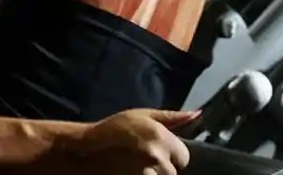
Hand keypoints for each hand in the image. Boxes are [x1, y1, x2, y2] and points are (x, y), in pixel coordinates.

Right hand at [54, 109, 197, 174]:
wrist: (86, 149)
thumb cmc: (116, 128)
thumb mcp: (143, 115)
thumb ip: (172, 117)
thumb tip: (197, 114)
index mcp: (161, 138)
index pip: (184, 157)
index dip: (173, 155)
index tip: (158, 152)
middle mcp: (157, 157)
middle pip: (172, 172)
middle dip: (162, 167)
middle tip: (142, 159)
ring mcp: (146, 174)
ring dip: (152, 174)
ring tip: (134, 166)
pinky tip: (129, 171)